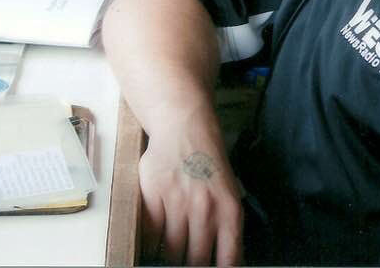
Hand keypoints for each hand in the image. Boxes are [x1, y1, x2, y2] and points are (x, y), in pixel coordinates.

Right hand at [139, 137, 243, 265]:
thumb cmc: (208, 163)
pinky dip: (151, 240)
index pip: (227, 261)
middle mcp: (205, 209)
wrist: (184, 126)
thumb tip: (225, 264)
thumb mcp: (228, 193)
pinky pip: (150, 235)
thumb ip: (227, 230)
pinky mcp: (153, 195)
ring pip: (170, 251)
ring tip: (173, 243)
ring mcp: (178, 202)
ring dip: (170, 253)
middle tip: (188, 257)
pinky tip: (157, 232)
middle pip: (195, 261)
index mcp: (230, 211)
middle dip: (191, 263)